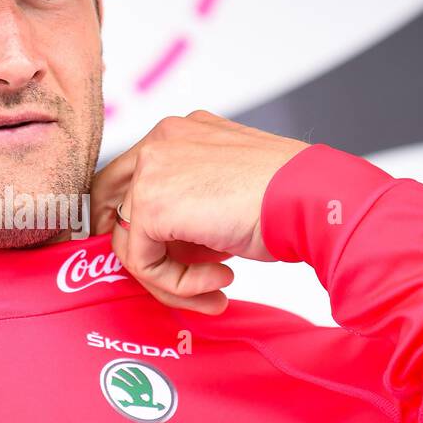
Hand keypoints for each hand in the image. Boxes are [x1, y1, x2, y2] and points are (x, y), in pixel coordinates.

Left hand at [90, 110, 309, 314]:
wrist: (312, 199)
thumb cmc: (288, 201)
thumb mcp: (227, 196)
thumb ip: (189, 211)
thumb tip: (166, 251)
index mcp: (182, 133)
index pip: (130, 176)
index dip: (131, 220)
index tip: (154, 256)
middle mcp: (162, 141)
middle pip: (110, 201)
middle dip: (131, 247)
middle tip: (164, 281)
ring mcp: (152, 169)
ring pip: (129, 241)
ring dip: (171, 279)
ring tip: (214, 289)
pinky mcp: (150, 204)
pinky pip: (142, 262)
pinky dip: (177, 285)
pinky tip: (220, 282)